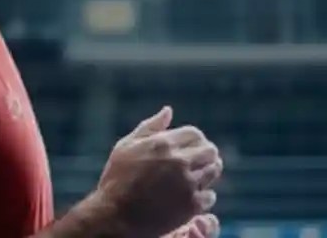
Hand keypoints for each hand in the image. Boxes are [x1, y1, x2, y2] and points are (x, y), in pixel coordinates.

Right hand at [96, 106, 222, 237]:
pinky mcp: (190, 206)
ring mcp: (186, 184)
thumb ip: (150, 127)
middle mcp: (179, 161)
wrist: (114, 217)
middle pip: (209, 150)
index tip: (192, 148)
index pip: (195, 134)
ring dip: (208, 173)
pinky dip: (204, 196)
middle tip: (200, 162)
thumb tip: (168, 110)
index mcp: (163, 144)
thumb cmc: (116, 180)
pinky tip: (194, 197)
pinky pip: (210, 196)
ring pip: (213, 171)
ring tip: (199, 178)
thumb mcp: (126, 146)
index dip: (196, 140)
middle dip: (206, 154)